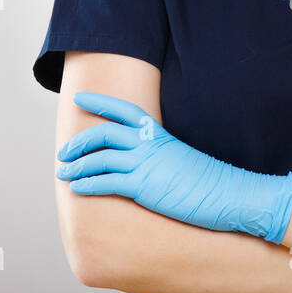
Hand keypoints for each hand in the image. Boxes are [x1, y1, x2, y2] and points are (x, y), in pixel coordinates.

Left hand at [56, 92, 291, 243]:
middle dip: (79, 141)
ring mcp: (146, 165)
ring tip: (63, 174)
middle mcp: (149, 145)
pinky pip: (107, 183)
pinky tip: (78, 189)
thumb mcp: (181, 157)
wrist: (228, 193)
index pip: (124, 111)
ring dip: (76, 166)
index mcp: (159, 135)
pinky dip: (88, 184)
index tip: (79, 98)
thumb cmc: (207, 180)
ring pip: (100, 158)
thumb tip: (145, 158)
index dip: (100, 102)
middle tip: (64, 152)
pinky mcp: (144, 187)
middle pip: (104, 133)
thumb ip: (160, 153)